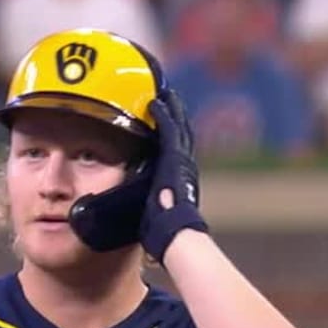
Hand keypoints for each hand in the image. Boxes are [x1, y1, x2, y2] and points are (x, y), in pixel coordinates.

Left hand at [140, 90, 208, 263]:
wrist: (176, 234)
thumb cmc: (165, 233)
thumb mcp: (157, 215)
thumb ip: (151, 209)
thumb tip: (142, 217)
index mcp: (181, 179)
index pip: (179, 152)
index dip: (176, 135)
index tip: (169, 122)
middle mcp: (186, 166)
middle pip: (183, 133)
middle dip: (177, 115)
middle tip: (169, 98)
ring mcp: (181, 161)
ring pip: (178, 127)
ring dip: (172, 109)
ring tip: (164, 93)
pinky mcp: (173, 158)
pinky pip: (168, 130)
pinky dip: (163, 114)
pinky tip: (154, 102)